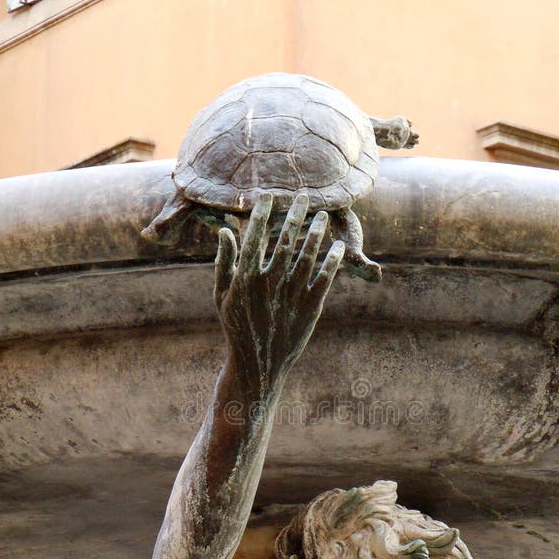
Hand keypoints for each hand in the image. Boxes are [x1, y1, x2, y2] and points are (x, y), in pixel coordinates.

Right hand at [214, 193, 344, 396]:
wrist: (257, 363)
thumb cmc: (236, 325)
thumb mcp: (222, 294)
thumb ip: (224, 261)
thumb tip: (225, 230)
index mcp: (245, 277)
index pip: (255, 236)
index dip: (262, 213)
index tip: (269, 195)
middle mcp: (269, 283)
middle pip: (286, 240)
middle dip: (296, 214)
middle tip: (305, 195)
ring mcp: (291, 295)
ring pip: (308, 255)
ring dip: (316, 233)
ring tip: (323, 216)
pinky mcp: (310, 308)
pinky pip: (324, 279)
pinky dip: (332, 261)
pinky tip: (337, 246)